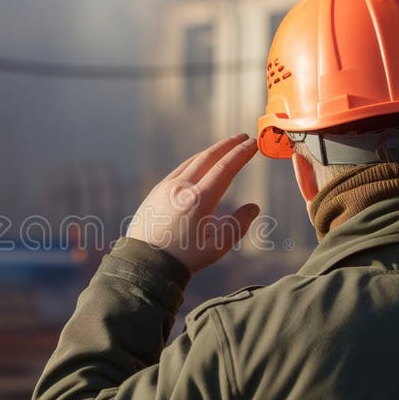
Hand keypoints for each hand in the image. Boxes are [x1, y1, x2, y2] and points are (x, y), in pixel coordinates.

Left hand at [125, 134, 259, 273]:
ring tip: (225, 147)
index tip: (253, 144)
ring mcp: (166, 187)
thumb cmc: (183, 259)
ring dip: (211, 151)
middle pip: (208, 157)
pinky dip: (195, 161)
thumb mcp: (216, 247)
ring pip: (192, 161)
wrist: (144, 263)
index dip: (241, 154)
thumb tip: (254, 207)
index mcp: (199, 200)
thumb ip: (238, 225)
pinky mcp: (156, 191)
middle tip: (243, 137)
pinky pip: (179, 170)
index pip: (225, 168)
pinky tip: (201, 163)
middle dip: (228, 145)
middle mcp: (181, 188)